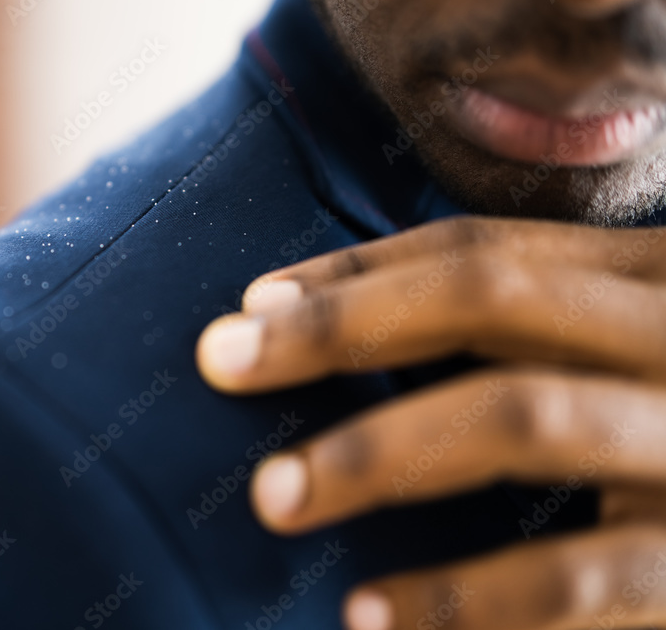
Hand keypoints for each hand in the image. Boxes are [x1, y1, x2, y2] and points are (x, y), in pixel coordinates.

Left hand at [196, 216, 665, 629]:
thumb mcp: (629, 355)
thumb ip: (532, 337)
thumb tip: (349, 324)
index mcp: (656, 283)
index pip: (482, 251)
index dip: (359, 273)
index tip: (253, 303)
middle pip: (489, 299)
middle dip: (343, 326)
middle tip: (221, 359)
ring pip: (522, 417)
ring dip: (380, 453)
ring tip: (272, 495)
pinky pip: (576, 580)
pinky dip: (463, 600)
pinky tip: (369, 618)